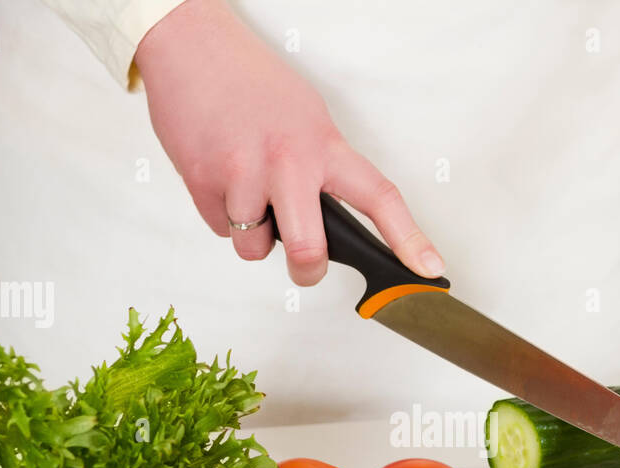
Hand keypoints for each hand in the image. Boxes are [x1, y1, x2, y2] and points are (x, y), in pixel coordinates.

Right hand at [134, 0, 444, 285]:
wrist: (190, 44)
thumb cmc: (251, 81)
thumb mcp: (307, 117)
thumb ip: (324, 167)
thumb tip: (334, 216)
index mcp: (323, 144)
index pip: (379, 197)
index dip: (409, 239)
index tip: (430, 270)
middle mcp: (288, 161)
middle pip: (309, 250)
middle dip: (308, 270)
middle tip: (308, 264)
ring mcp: (243, 174)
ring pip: (255, 246)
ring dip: (253, 234)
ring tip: (249, 190)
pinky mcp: (202, 182)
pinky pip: (220, 229)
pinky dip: (222, 214)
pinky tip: (222, 178)